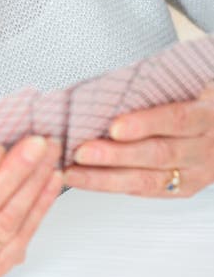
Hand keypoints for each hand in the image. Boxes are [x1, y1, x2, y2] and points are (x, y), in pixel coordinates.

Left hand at [62, 82, 213, 197]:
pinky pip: (146, 191)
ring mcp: (196, 172)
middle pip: (159, 154)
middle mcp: (205, 147)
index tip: (114, 126)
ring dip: (106, 177)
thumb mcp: (187, 86)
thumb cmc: (194, 99)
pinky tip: (87, 179)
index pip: (178, 119)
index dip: (146, 124)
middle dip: (116, 155)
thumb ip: (159, 87)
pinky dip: (112, 186)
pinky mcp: (183, 188)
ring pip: (149, 179)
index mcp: (207, 114)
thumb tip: (110, 86)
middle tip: (83, 151)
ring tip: (75, 171)